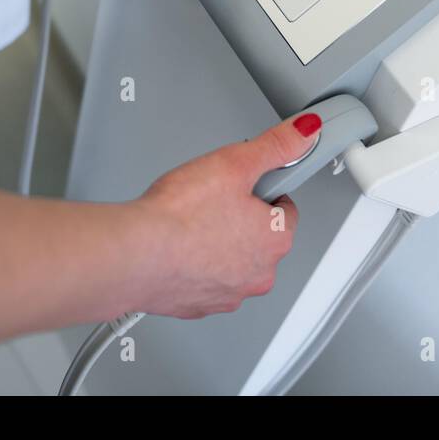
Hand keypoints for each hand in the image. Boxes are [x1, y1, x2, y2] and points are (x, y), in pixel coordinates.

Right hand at [130, 113, 321, 317]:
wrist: (133, 255)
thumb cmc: (180, 216)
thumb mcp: (234, 163)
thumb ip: (275, 146)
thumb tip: (305, 133)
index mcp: (275, 239)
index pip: (285, 209)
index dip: (262, 189)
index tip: (243, 183)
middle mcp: (259, 274)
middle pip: (258, 236)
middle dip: (238, 217)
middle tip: (210, 200)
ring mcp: (228, 295)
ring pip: (230, 261)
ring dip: (216, 243)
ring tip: (189, 222)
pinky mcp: (196, 306)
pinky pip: (202, 280)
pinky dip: (192, 265)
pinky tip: (176, 245)